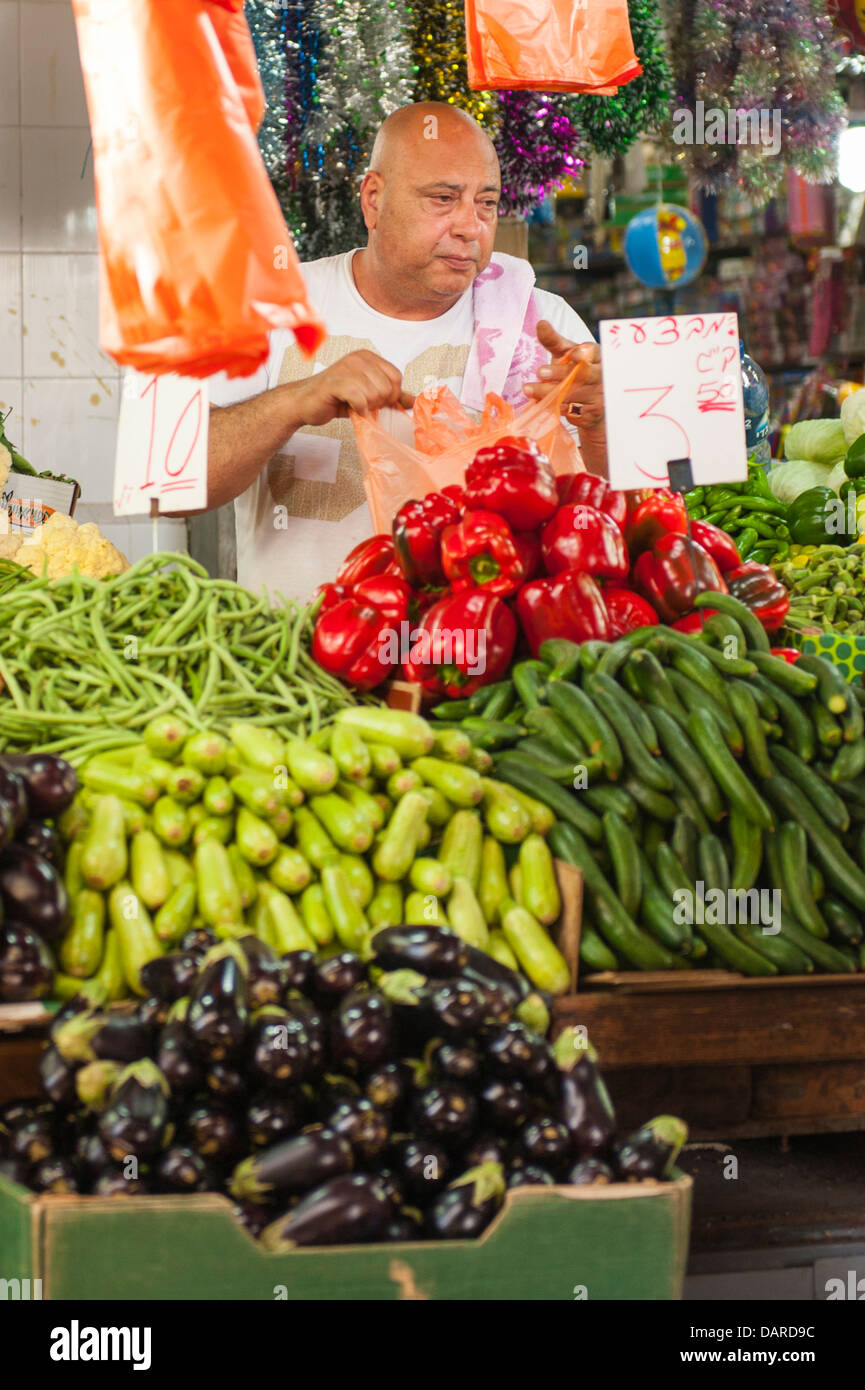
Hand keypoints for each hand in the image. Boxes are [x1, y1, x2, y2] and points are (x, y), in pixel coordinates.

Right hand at [295, 349, 414, 426]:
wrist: (305, 403)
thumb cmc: (336, 398)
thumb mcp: (369, 395)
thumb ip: (392, 396)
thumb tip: (415, 400)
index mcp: (368, 357)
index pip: (396, 376)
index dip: (391, 395)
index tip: (375, 400)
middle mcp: (358, 358)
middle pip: (388, 387)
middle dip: (378, 402)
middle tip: (362, 404)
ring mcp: (346, 367)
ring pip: (375, 394)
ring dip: (366, 406)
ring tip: (354, 405)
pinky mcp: (335, 382)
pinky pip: (360, 398)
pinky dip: (358, 409)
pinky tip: (350, 408)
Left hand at [524, 321, 604, 432]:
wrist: (592, 404)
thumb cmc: (575, 371)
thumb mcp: (566, 355)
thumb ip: (554, 341)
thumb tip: (541, 324)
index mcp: (596, 356)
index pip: (592, 353)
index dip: (585, 354)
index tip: (575, 354)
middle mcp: (600, 375)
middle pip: (583, 374)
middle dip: (561, 373)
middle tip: (540, 371)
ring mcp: (598, 396)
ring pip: (574, 394)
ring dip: (549, 393)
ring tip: (529, 389)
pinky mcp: (592, 414)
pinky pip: (572, 411)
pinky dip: (554, 408)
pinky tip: (539, 405)